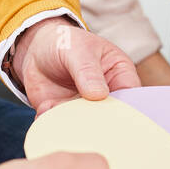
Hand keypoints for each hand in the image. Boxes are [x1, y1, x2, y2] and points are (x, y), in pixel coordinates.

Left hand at [12, 17, 140, 114]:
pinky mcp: (66, 116)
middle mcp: (107, 96)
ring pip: (87, 126)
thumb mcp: (78, 50)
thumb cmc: (66, 42)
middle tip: (83, 119)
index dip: (126, 108)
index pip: (131, 97)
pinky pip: (63, 126)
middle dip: (99, 122)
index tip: (112, 114)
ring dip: (73, 123)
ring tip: (58, 108)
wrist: (38, 49)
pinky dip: (54, 122)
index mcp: (120, 75)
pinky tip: (45, 107)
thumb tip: (99, 94)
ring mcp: (86, 108)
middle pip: (111, 117)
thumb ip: (87, 70)